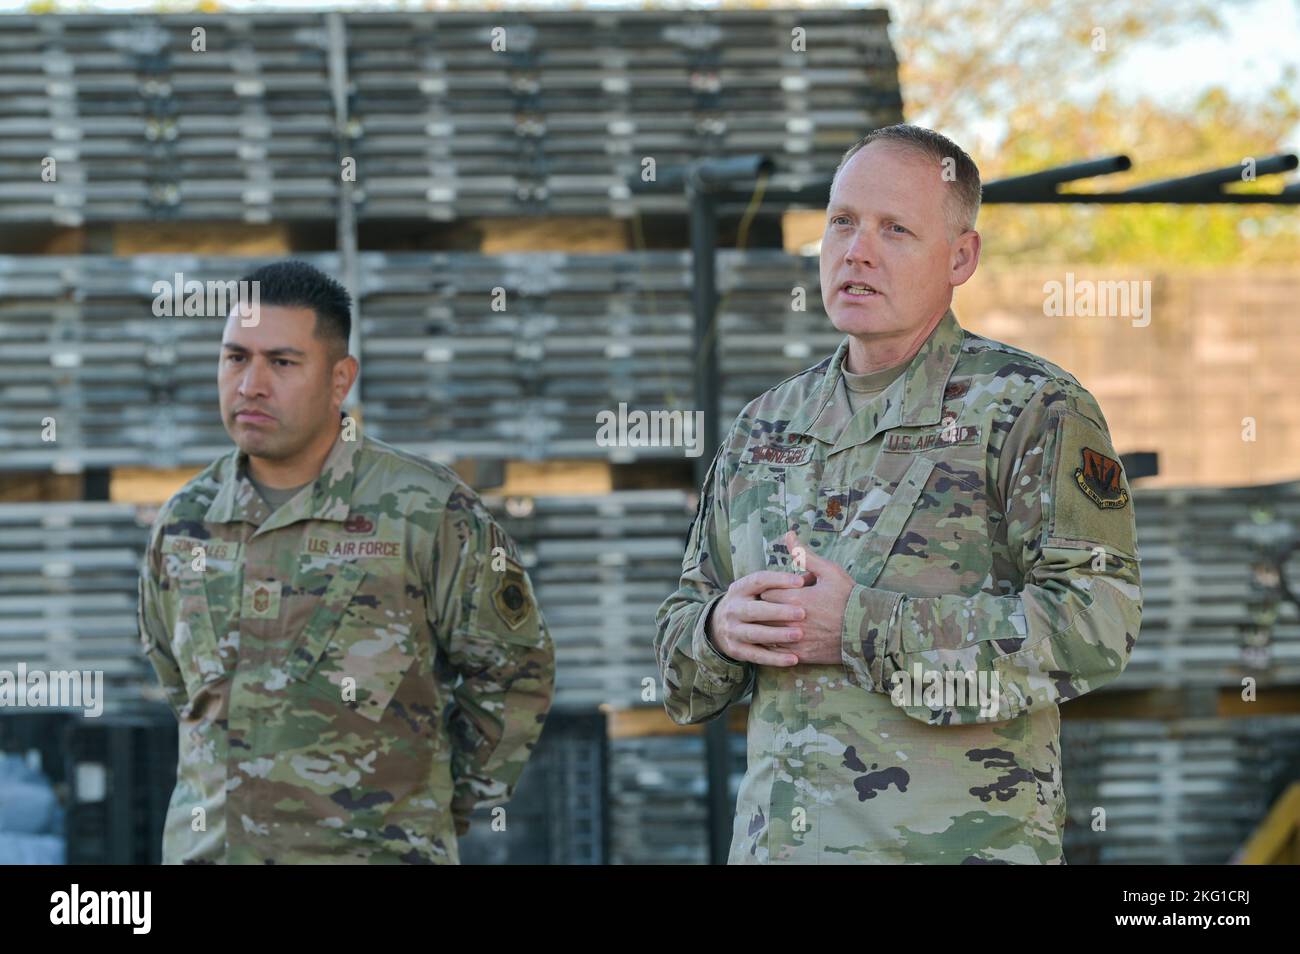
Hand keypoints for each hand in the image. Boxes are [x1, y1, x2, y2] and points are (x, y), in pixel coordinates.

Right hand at [708, 570, 807, 666]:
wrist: (719, 625)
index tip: (800, 582)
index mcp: (739, 589)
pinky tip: (793, 659)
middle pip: (754, 610)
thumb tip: (809, 577)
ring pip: (755, 633)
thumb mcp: (757, 590)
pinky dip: (775, 658)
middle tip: (802, 613)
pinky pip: (757, 655)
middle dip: (778, 612)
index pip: (758, 580)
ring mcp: (732, 630)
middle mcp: (733, 609)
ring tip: (799, 635)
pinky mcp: (736, 650)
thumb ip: (780, 584)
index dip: (778, 580)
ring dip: (777, 635)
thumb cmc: (750, 603)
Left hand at [757, 531, 854, 665]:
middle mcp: (791, 621)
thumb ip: (804, 555)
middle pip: (763, 613)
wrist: (868, 629)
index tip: (781, 590)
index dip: (773, 590)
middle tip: (779, 605)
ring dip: (770, 627)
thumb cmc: (849, 598)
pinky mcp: (801, 656)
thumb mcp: (829, 571)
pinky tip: (783, 637)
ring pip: (767, 633)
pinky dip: (776, 644)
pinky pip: (776, 652)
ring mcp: (795, 640)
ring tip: (779, 621)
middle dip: (768, 608)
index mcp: (795, 599)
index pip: (766, 593)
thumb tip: (789, 535)